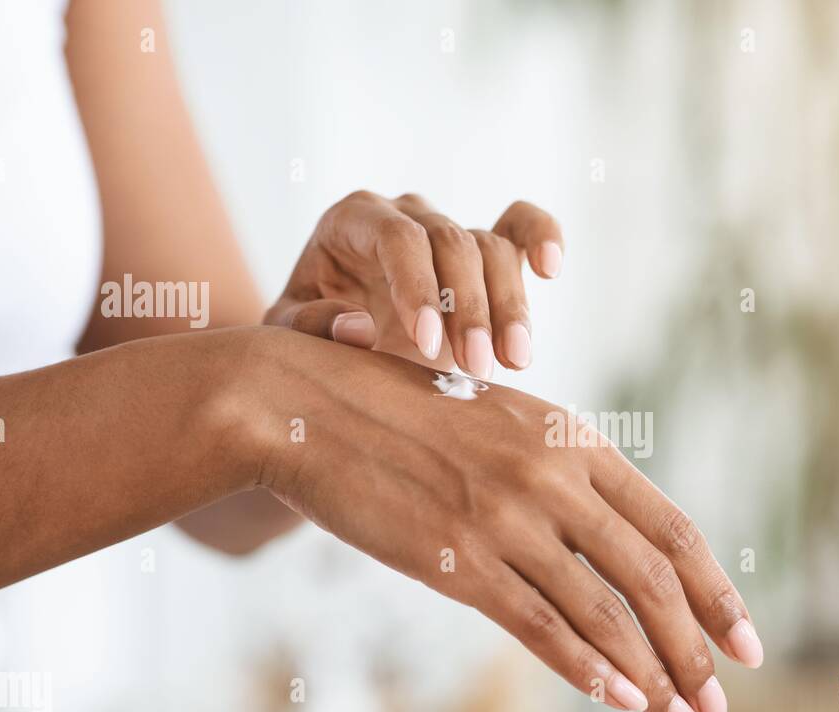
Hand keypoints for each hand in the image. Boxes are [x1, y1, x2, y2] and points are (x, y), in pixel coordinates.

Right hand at [243, 327, 763, 711]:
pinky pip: (540, 623)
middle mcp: (554, 477)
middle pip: (652, 576)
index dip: (718, 592)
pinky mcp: (458, 557)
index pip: (672, 527)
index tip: (744, 641)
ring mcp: (508, 517)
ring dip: (652, 674)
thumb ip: (559, 474)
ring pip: (605, 609)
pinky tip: (619, 700)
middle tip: (718, 703)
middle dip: (696, 648)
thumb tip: (608, 538)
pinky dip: (588, 668)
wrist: (310, 404)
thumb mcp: (504, 425)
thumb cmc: (405, 415)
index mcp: (573, 442)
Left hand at [264, 191, 562, 378]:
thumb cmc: (308, 340)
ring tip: (514, 362)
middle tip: (475, 367)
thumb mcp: (287, 342)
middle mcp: (406, 216)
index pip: (396, 237)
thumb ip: (309, 329)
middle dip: (469, 307)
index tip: (426, 341)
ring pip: (494, 250)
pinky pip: (521, 227)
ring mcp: (449, 231)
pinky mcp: (486, 253)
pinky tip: (551, 269)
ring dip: (508, 307)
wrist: (338, 356)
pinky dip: (542, 237)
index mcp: (352, 222)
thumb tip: (358, 327)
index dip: (417, 284)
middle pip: (453, 243)